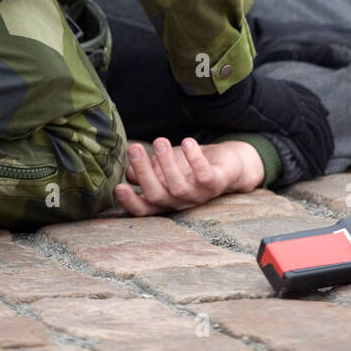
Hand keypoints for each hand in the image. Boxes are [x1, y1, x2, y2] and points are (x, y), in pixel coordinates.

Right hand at [114, 137, 264, 215]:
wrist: (232, 165)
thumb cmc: (193, 166)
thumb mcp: (167, 166)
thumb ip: (149, 170)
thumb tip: (128, 172)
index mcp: (166, 200)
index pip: (144, 208)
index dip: (130, 202)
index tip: (118, 188)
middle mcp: (181, 202)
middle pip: (157, 195)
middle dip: (144, 173)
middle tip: (134, 148)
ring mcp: (199, 195)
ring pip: (178, 187)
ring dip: (166, 163)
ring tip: (159, 142)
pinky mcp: (217, 183)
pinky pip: (204, 175)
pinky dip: (195, 159)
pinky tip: (187, 142)